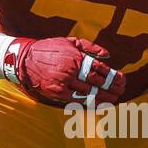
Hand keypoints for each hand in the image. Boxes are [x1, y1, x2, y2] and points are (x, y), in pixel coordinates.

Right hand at [6, 36, 124, 105]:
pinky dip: (89, 104)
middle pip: (97, 82)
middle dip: (111, 88)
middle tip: (121, 91)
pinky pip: (77, 100)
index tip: (122, 80)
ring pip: (89, 93)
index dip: (113, 76)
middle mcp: (72, 70)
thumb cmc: (50, 49)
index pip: (100, 68)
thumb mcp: (70, 41)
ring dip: (103, 98)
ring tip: (113, 100)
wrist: (26, 59)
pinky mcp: (57, 92)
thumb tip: (108, 55)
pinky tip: (98, 105)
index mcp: (77, 57)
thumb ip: (90, 47)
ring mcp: (64, 82)